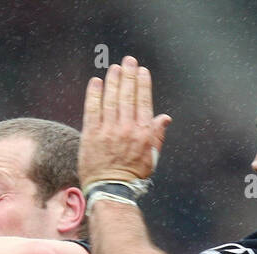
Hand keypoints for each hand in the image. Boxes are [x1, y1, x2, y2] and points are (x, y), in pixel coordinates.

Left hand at [79, 55, 172, 186]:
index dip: (142, 84)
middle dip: (128, 76)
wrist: (111, 190)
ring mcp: (109, 131)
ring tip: (114, 68)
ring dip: (113, 81)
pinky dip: (95, 94)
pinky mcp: (92, 135)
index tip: (141, 71)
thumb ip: (157, 135)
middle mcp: (127, 128)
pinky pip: (93, 109)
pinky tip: (96, 82)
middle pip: (127, 96)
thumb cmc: (133, 175)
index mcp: (144, 132)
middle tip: (128, 61)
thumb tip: (165, 117)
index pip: (144, 101)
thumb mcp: (152, 156)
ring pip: (111, 99)